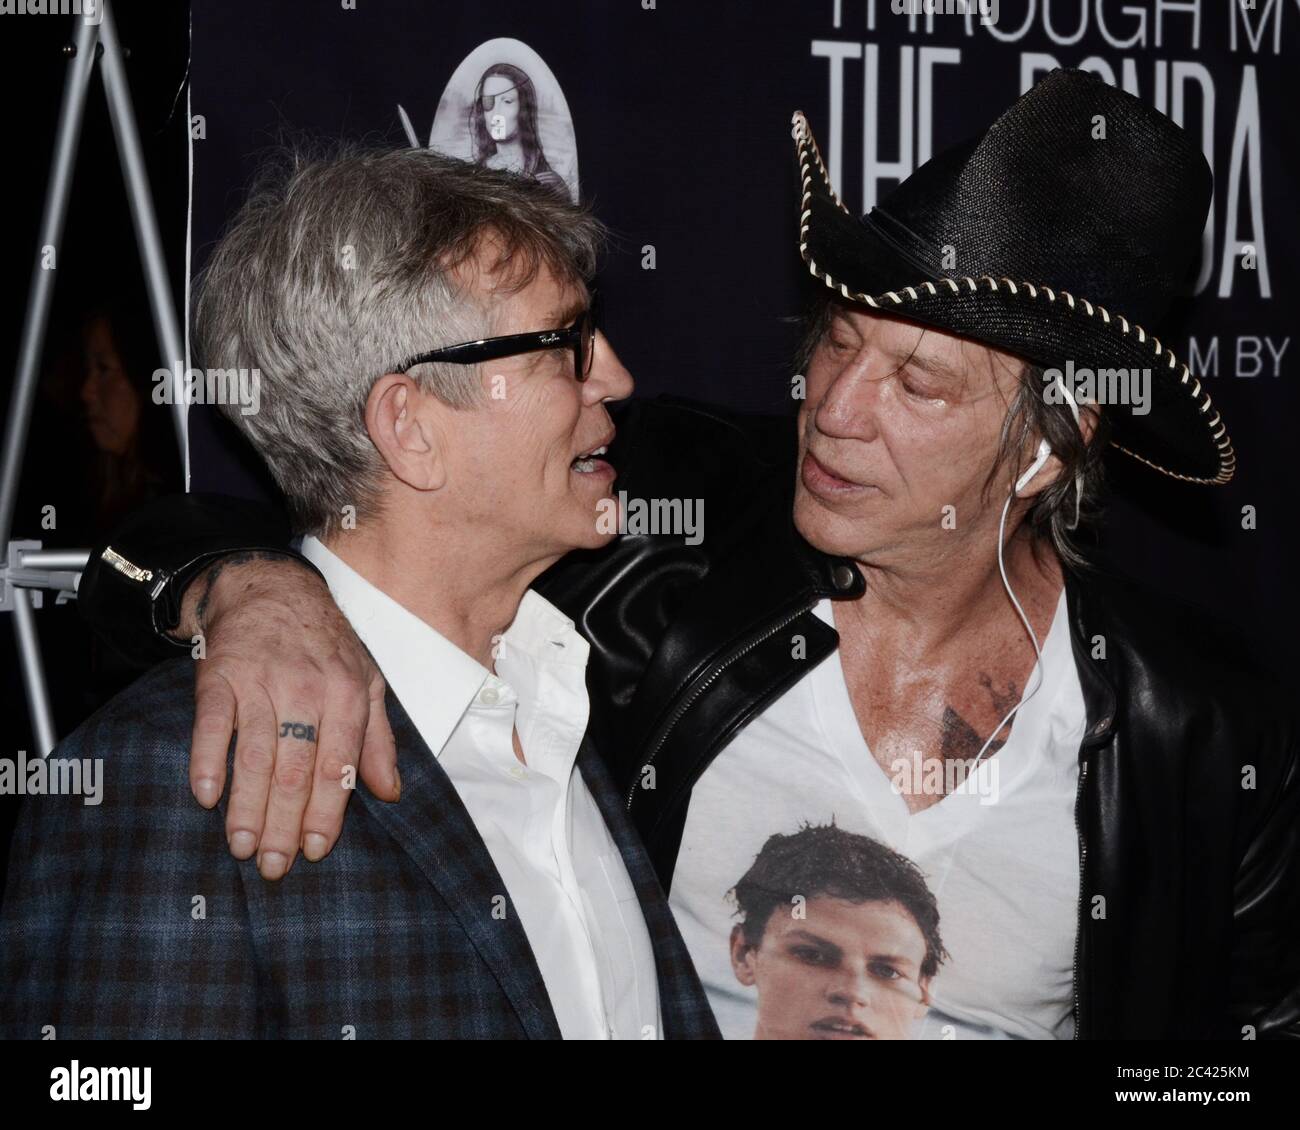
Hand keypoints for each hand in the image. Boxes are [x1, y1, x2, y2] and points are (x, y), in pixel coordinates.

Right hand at [181, 554, 398, 878]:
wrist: (273, 588)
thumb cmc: (326, 645)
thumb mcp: (366, 683)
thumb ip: (377, 740)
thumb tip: (391, 792)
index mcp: (346, 696)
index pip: (337, 766)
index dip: (326, 813)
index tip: (315, 851)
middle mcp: (307, 691)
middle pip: (296, 769)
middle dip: (284, 824)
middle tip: (273, 867)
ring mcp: (261, 682)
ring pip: (257, 754)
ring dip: (247, 806)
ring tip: (241, 847)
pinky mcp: (220, 675)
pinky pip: (212, 723)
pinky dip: (208, 759)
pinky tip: (205, 794)